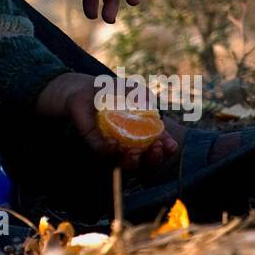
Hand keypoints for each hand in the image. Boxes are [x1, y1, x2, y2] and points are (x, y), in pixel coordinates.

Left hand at [34, 72, 177, 169]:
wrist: (83, 91)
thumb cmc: (111, 91)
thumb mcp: (128, 89)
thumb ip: (141, 94)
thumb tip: (149, 105)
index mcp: (143, 135)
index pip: (159, 147)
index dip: (167, 149)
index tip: (171, 145)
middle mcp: (130, 147)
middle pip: (147, 163)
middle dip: (154, 159)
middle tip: (156, 147)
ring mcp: (113, 150)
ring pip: (127, 165)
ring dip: (133, 161)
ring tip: (135, 150)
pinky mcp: (95, 147)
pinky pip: (104, 155)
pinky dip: (110, 152)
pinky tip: (113, 143)